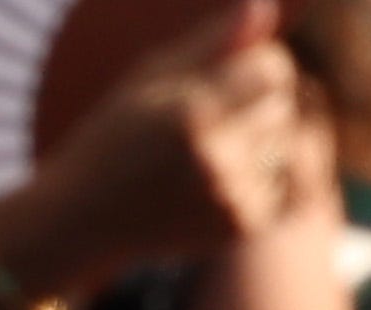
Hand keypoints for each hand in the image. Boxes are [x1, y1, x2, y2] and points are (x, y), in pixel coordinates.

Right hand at [5, 0, 307, 285]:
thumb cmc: (115, 137)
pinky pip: (282, 185)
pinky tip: (214, 185)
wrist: (83, 222)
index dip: (256, 65)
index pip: (274, 68)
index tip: (225, 78)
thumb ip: (212, 41)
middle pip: (283, 106)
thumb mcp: (149, 78)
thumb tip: (266, 6)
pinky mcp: (241, 227)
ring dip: (259, 144)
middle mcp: (216, 159)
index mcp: (191, 113)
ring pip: (286, 146)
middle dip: (256, 104)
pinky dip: (258, 181)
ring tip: (208, 154)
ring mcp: (231, 198)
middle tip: (208, 121)